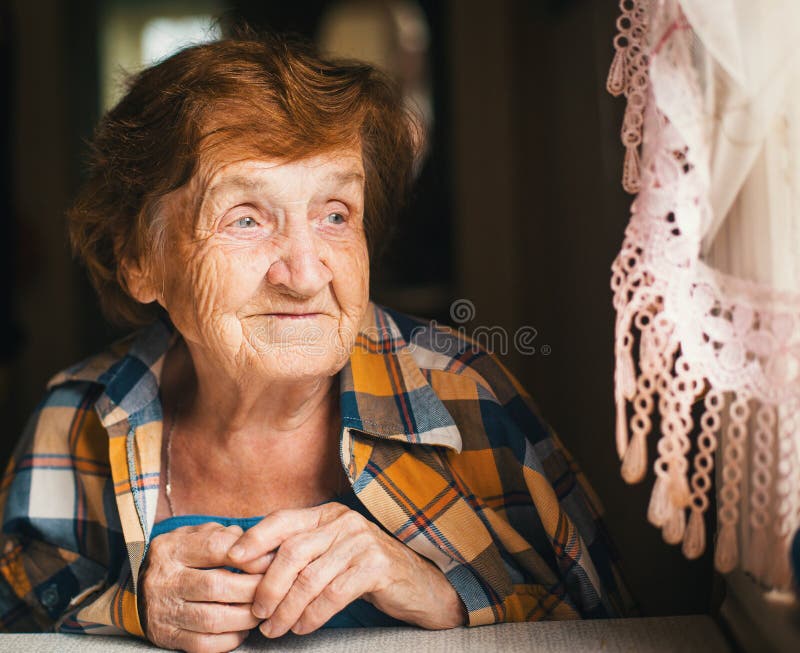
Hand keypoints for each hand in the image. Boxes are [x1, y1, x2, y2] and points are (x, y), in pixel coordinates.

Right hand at [139, 522, 264, 652]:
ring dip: (245, 617)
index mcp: (172, 549)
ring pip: (213, 619)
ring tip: (262, 610)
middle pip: (217, 586)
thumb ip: (222, 534)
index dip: (248, 556)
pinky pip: (203, 645)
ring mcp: (164, 611)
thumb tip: (254, 545)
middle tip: (272, 588)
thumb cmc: (176, 559)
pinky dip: (229, 640)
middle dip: (252, 589)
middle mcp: (165, 580)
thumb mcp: (191, 536)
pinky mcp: (167, 637)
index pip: (216, 548)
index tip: (269, 561)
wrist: (133, 590)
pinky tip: (242, 630)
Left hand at [226, 502, 466, 637]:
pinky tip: (302, 628)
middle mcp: (344, 522)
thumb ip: (302, 554)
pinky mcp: (376, 566)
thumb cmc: (366, 572)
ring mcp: (362, 542)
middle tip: (256, 612)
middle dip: (268, 585)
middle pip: (293, 551)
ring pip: (310, 576)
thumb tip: (252, 568)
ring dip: (287, 608)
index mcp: (328, 514)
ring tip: (274, 629)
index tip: (232, 559)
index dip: (256, 538)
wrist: (419, 586)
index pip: (284, 519)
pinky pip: (333, 594)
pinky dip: (312, 615)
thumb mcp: (333, 554)